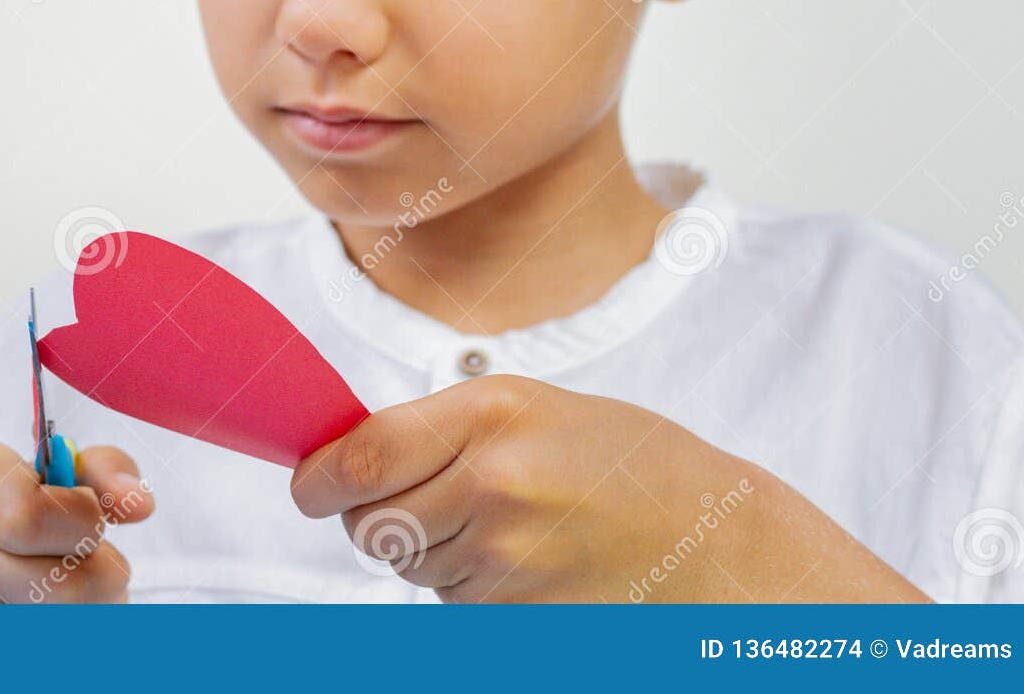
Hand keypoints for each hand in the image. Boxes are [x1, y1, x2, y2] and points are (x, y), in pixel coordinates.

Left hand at [291, 375, 925, 602]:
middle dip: (377, 516)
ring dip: (428, 550)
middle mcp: (493, 487)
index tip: (309, 486)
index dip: (318, 478)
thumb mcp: (529, 407)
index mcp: (490, 415)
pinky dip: (466, 587)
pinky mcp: (516, 617)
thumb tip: (340, 458)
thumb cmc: (620, 458)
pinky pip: (449, 605)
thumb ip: (436, 426)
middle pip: (372, 524)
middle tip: (429, 498)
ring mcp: (506, 560)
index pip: (362, 456)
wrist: (715, 540)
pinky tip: (525, 561)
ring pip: (407, 567)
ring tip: (505, 523)